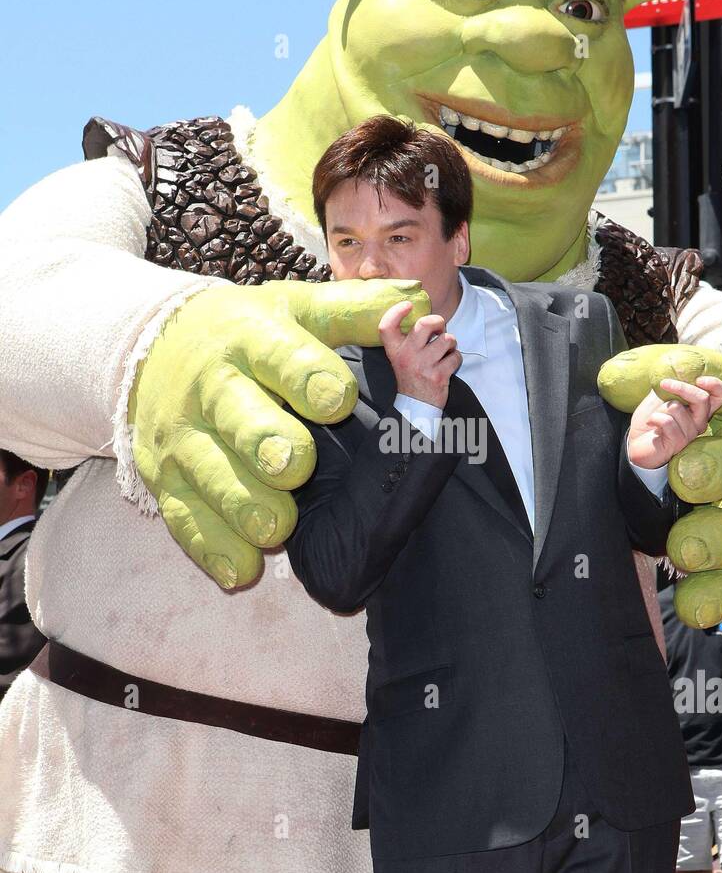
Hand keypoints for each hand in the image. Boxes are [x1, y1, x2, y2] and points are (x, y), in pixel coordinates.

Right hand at [129, 278, 429, 587]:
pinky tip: (242, 570)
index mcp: (252, 338)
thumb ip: (358, 311)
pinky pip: (185, 517)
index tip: (338, 400)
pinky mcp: (165, 477)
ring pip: (210, 474)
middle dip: (267, 443)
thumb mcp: (298, 308)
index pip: (282, 357)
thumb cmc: (249, 332)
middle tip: (296, 467)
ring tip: (277, 526)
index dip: (310, 378)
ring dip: (243, 504)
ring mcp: (184, 435)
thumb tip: (417, 302)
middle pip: (239, 417)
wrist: (153, 344)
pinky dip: (212, 546)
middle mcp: (212, 387)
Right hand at [378, 302, 461, 408]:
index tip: (407, 306)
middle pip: (425, 324)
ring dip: (450, 344)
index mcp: (395, 350)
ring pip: (447, 340)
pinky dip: (456, 359)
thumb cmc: (411, 375)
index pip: (387, 326)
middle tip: (440, 330)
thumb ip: (408, 338)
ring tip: (444, 352)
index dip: (396, 311)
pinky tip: (448, 365)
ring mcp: (423, 366)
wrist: (416, 405)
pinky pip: (456, 356)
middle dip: (439, 322)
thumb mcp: (400, 357)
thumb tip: (428, 318)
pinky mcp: (438, 376)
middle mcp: (407, 356)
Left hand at [598, 344, 721, 627]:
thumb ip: (644, 377)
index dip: (703, 386)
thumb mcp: (678, 382)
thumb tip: (611, 382)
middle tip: (683, 477)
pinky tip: (692, 603)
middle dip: (717, 471)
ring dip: (719, 544)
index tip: (670, 395)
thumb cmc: (707, 413)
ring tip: (683, 551)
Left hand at [627, 376, 721, 469]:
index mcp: (699, 409)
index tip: (698, 379)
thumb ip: (670, 384)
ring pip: (678, 409)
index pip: (721, 395)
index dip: (715, 385)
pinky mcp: (677, 443)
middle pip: (703, 399)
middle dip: (682, 387)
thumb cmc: (651, 419)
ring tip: (655, 417)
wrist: (635, 442)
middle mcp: (699, 422)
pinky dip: (654, 418)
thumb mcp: (660, 396)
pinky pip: (667, 422)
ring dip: (660, 408)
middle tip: (664, 384)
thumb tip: (675, 366)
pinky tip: (651, 423)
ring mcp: (690, 434)